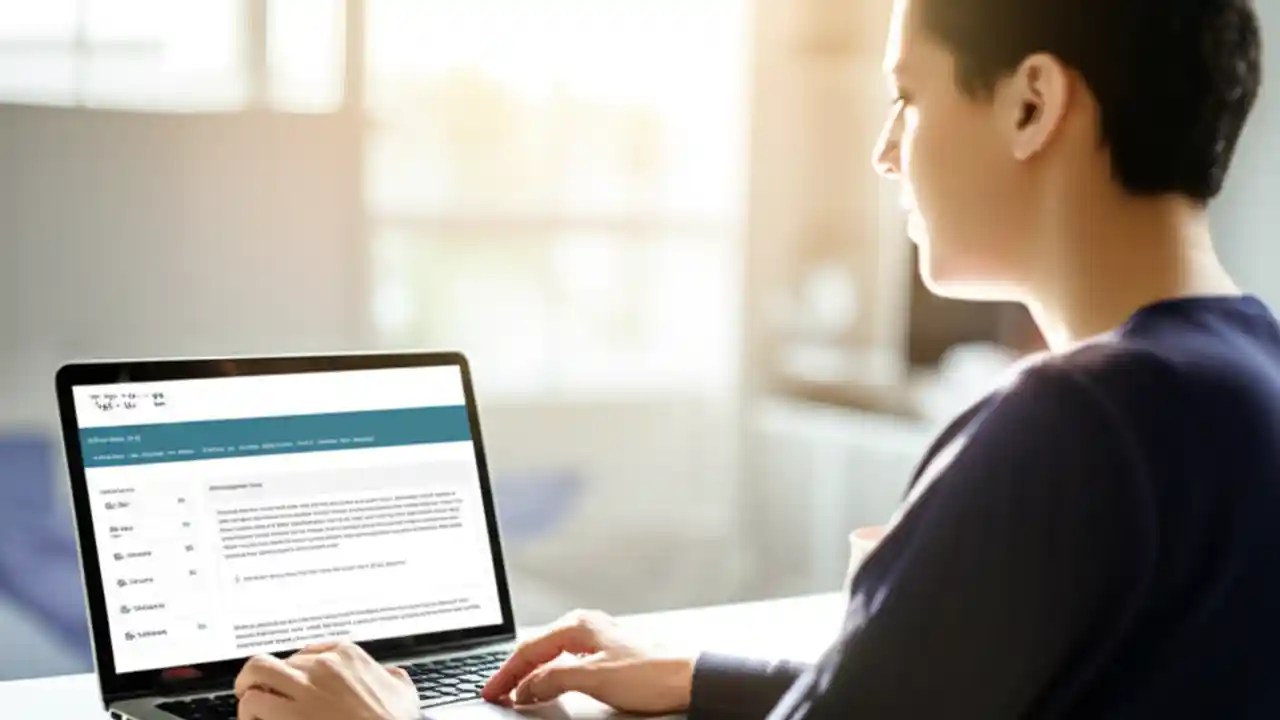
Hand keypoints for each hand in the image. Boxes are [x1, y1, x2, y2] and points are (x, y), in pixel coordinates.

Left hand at [234, 642, 419, 719]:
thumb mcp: (403, 692)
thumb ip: (392, 677)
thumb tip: (391, 676)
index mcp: (348, 655)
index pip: (308, 651)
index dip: (296, 669)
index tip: (292, 681)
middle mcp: (322, 666)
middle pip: (279, 658)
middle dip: (264, 676)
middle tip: (258, 689)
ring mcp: (304, 689)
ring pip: (257, 673)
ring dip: (250, 690)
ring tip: (250, 706)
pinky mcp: (288, 714)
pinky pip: (253, 704)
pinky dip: (249, 714)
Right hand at [481, 609, 694, 713]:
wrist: (688, 678)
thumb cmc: (650, 673)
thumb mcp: (593, 678)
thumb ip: (554, 679)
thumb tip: (527, 686)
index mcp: (579, 625)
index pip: (529, 649)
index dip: (506, 673)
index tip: (491, 691)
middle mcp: (586, 627)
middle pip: (537, 649)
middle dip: (514, 672)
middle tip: (496, 693)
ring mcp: (597, 640)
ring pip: (551, 656)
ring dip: (531, 674)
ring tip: (516, 691)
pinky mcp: (606, 655)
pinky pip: (566, 662)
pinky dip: (550, 675)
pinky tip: (548, 686)